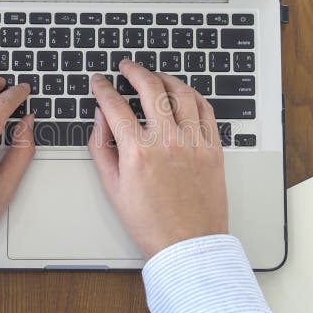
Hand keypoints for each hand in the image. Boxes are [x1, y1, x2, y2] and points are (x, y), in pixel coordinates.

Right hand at [88, 61, 227, 258]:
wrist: (187, 245)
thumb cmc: (150, 222)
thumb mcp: (112, 187)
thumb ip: (101, 147)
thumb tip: (100, 118)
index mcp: (138, 152)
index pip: (115, 105)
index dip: (103, 88)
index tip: (99, 81)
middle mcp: (168, 141)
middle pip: (150, 87)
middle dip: (134, 70)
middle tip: (126, 66)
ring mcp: (194, 142)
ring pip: (182, 92)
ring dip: (166, 78)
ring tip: (155, 76)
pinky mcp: (213, 148)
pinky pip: (206, 109)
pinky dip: (193, 95)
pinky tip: (183, 93)